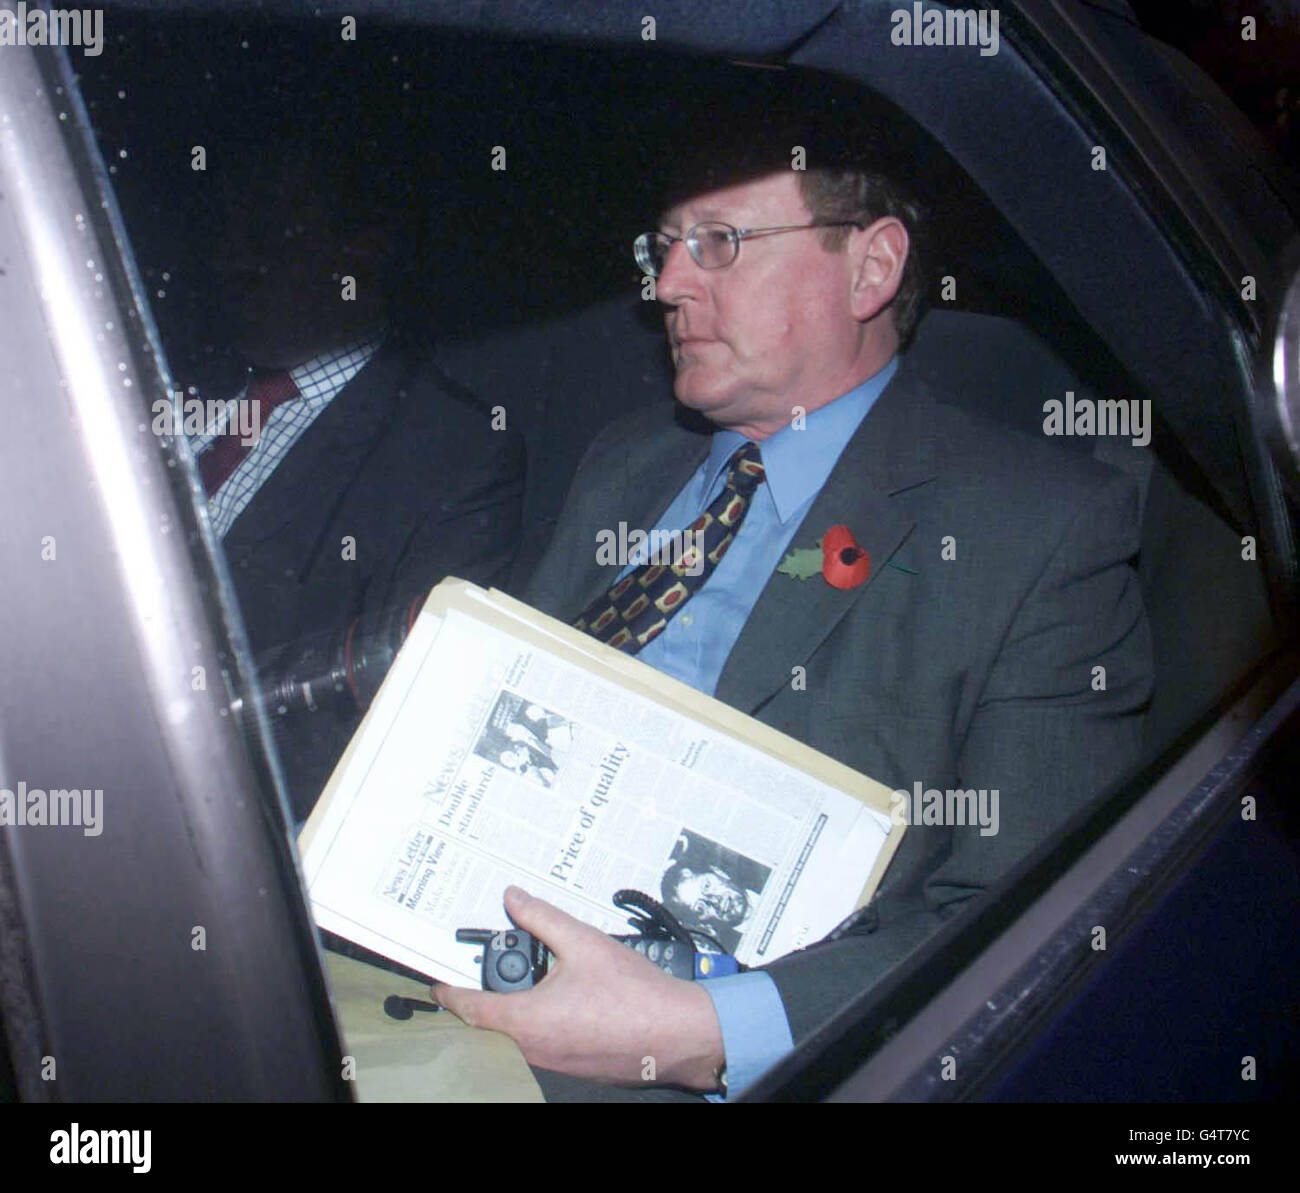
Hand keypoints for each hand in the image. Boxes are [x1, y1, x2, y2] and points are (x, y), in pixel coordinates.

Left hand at [431, 886, 724, 1088]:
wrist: (679, 1035)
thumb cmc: (635, 996)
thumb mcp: (584, 943)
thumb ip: (543, 918)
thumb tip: (515, 899)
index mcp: (527, 1021)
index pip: (471, 1010)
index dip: (450, 994)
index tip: (438, 984)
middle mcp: (534, 1049)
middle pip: (493, 1022)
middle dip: (493, 993)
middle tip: (502, 964)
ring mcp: (554, 1063)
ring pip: (519, 1034)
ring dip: (520, 1008)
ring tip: (543, 977)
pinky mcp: (574, 1067)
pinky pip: (545, 1044)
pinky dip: (544, 1021)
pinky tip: (569, 999)